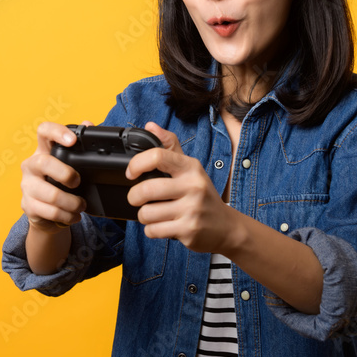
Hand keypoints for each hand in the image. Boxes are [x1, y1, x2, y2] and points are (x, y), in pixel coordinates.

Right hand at [19, 120, 93, 232]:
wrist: (45, 213)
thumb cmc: (59, 183)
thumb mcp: (69, 163)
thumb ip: (79, 145)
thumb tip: (88, 124)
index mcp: (43, 150)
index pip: (43, 131)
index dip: (57, 132)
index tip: (72, 141)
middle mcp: (31, 165)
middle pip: (44, 163)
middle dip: (66, 174)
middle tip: (78, 182)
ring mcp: (27, 186)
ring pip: (51, 194)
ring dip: (72, 202)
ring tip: (81, 205)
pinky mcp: (28, 205)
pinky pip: (50, 212)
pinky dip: (67, 216)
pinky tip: (74, 215)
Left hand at [125, 122, 234, 252]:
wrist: (226, 226)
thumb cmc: (203, 195)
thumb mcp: (190, 168)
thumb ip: (169, 146)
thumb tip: (150, 126)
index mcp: (190, 168)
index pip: (157, 156)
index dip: (136, 164)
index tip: (130, 173)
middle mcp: (193, 186)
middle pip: (146, 190)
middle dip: (134, 197)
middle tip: (138, 199)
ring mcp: (192, 210)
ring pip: (146, 213)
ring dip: (144, 216)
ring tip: (154, 214)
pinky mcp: (188, 231)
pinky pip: (153, 230)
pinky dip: (151, 230)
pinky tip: (162, 225)